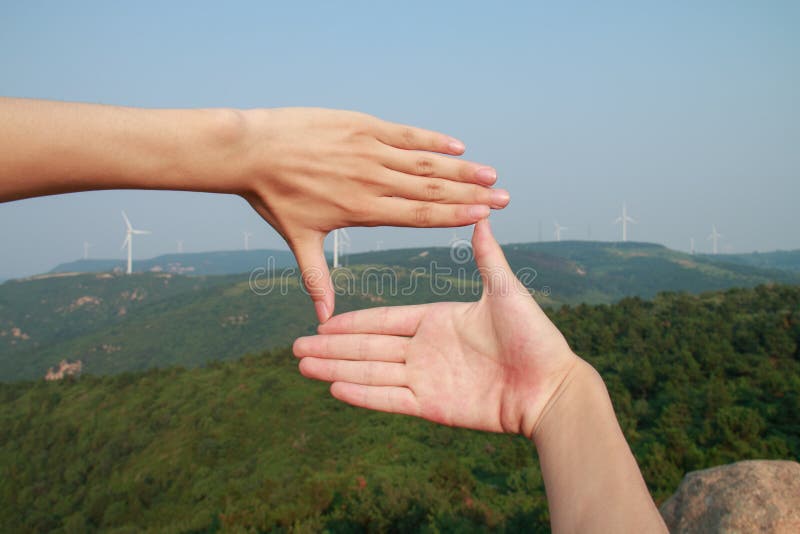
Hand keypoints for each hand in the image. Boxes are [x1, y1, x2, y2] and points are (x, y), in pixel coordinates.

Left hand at [237, 108, 508, 321]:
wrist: (250, 151)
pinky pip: (404, 133)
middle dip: (471, 193)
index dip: (454, 216)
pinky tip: (456, 144)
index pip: (418, 216)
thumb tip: (322, 319)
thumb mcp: (298, 241)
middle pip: (431, 189)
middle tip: (504, 196)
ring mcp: (368, 151)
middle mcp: (372, 181)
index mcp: (363, 210)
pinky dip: (431, 139)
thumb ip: (317, 278)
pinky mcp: (362, 126)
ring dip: (460, 167)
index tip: (485, 217)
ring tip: (490, 173)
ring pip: (423, 162)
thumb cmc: (274, 197)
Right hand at [292, 219, 576, 436]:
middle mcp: (426, 350)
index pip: (384, 321)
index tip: (322, 321)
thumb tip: (484, 216)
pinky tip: (334, 390)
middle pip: (368, 348)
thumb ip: (487, 258)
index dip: (352, 323)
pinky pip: (390, 399)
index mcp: (437, 321)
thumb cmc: (535, 337)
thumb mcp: (505, 291)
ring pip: (371, 373)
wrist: (550, 387)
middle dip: (331, 348)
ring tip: (303, 367)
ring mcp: (427, 379)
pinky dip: (362, 395)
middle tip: (296, 347)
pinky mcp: (433, 406)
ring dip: (337, 370)